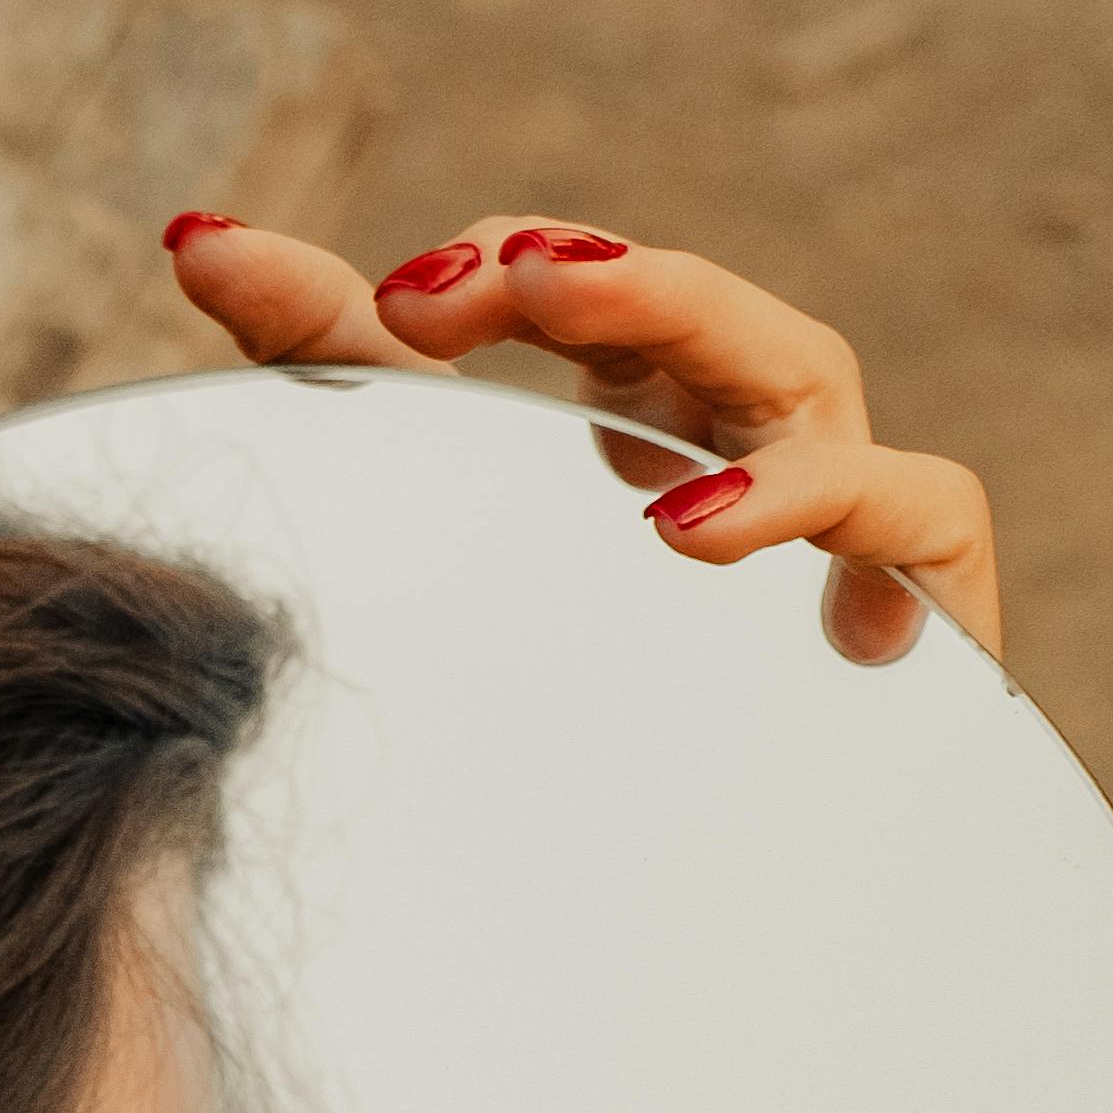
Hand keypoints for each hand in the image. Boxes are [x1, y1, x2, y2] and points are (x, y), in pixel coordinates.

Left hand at [163, 207, 1000, 670]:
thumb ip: (317, 355)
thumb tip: (192, 235)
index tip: (393, 305)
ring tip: (650, 482)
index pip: (573, 283)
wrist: (603, 877)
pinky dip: (863, 528)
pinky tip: (777, 580)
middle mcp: (733, 426)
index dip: (498, 269)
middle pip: (699, 314)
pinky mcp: (910, 594)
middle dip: (619, 288)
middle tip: (520, 284)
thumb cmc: (522, 662)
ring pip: (815, 395)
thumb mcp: (406, 478)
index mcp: (623, 390)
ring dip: (746, 417)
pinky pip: (919, 519)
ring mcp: (830, 504)